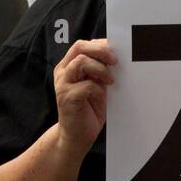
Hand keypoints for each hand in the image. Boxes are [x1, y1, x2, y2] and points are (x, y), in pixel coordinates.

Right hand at [54, 38, 114, 153]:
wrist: (77, 135)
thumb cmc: (89, 108)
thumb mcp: (97, 84)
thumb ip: (100, 69)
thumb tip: (116, 56)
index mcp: (68, 66)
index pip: (82, 45)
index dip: (100, 44)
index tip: (117, 50)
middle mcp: (63, 72)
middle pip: (79, 47)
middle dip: (100, 50)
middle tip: (115, 60)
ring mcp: (63, 84)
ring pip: (80, 62)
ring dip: (100, 69)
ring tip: (110, 80)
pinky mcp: (67, 98)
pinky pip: (86, 85)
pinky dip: (98, 88)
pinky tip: (102, 96)